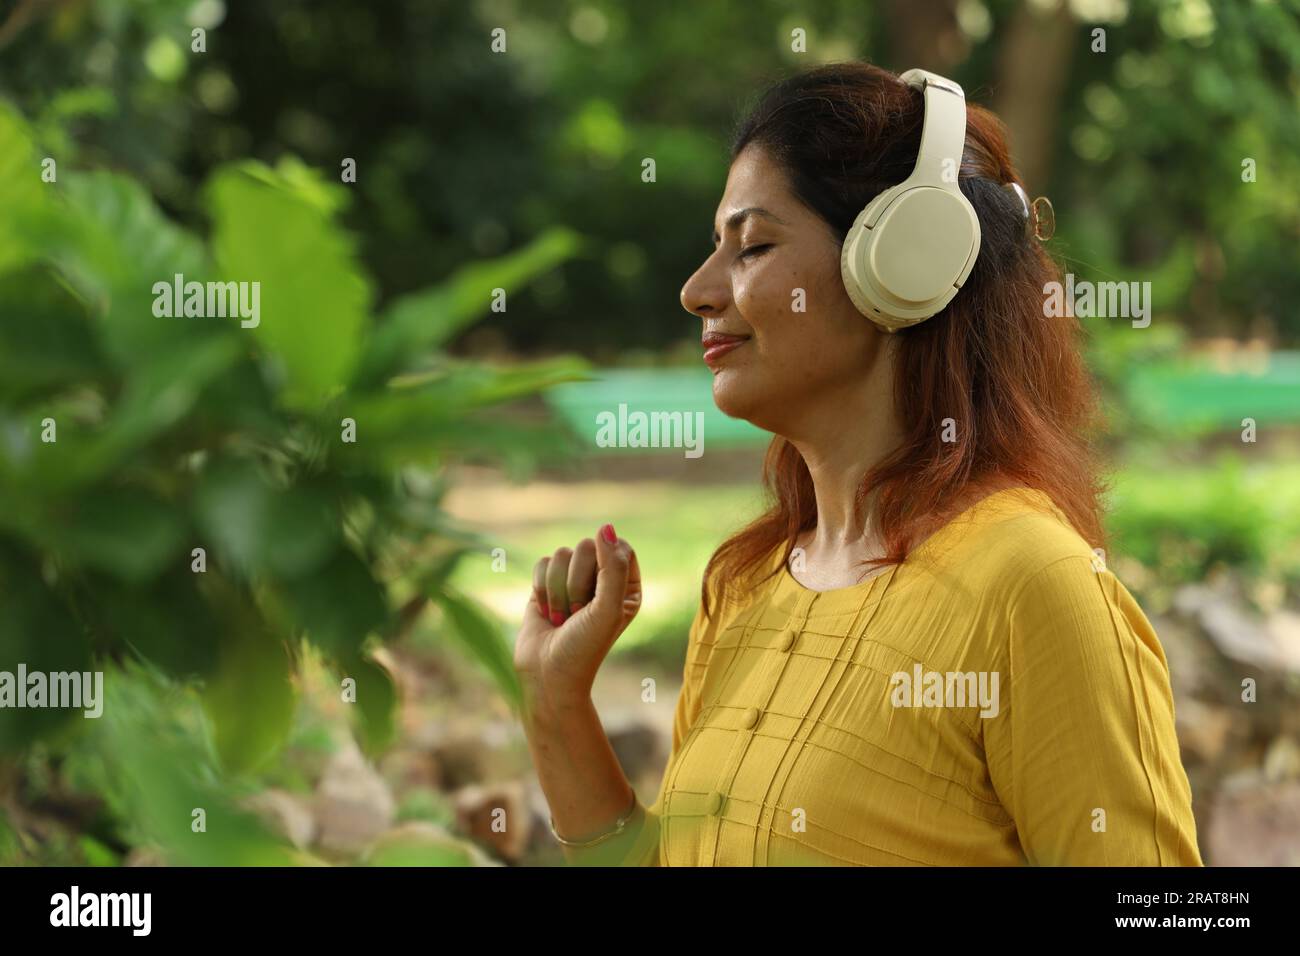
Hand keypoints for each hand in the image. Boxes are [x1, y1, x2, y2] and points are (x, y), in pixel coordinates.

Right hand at [513, 523, 641, 714]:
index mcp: (626, 586)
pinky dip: (542, 589)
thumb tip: (604, 527)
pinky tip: (546, 613)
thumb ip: (612, 567)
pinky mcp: (547, 585)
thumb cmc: (583, 648)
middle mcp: (602, 581)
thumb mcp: (608, 609)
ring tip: (562, 618)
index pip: (620, 547)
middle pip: (588, 547)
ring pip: (562, 554)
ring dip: (558, 590)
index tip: (599, 592)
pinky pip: (543, 563)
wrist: (546, 676)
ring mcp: (573, 582)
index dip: (605, 563)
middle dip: (577, 582)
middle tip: (578, 614)